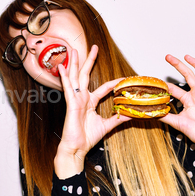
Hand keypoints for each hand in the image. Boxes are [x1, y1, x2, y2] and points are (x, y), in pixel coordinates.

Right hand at [55, 45, 130, 171]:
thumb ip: (118, 119)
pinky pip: (68, 88)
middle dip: (89, 61)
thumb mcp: (107, 126)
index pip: (103, 87)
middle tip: (94, 47)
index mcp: (90, 102)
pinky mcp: (71, 104)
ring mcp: (75, 100)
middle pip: (85, 75)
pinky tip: (62, 67)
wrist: (76, 148)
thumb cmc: (87, 138)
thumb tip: (131, 114)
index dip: (114, 82)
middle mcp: (82, 98)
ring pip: (75, 77)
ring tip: (74, 50)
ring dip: (75, 63)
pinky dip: (65, 77)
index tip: (123, 77)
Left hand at [159, 54, 194, 156]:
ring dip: (194, 64)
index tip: (158, 81)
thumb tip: (151, 113)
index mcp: (188, 100)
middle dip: (178, 65)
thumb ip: (165, 116)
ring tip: (186, 56)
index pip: (175, 88)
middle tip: (168, 57)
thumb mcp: (176, 122)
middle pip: (187, 75)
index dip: (167, 84)